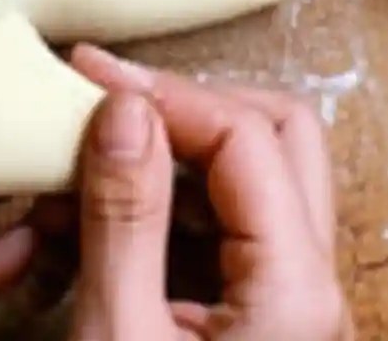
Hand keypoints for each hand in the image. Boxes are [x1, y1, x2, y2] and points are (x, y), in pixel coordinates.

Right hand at [69, 45, 349, 340]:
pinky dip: (158, 219)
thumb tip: (125, 112)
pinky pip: (220, 240)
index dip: (165, 93)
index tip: (92, 74)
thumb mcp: (118, 336)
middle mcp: (310, 290)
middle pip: (275, 142)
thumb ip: (124, 222)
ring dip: (165, 166)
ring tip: (76, 176)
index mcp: (295, 290)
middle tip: (108, 106)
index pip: (247, 136)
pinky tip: (90, 229)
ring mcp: (289, 307)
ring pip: (246, 188)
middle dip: (185, 112)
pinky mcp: (255, 326)